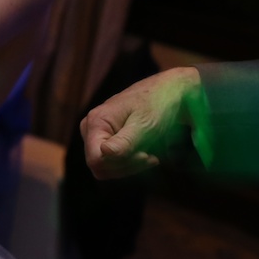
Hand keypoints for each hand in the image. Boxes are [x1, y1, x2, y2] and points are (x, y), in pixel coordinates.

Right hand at [80, 67, 201, 178]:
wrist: (168, 92)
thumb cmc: (157, 104)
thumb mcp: (144, 124)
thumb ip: (124, 141)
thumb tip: (104, 152)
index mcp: (96, 122)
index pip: (96, 160)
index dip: (119, 164)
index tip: (145, 156)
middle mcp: (89, 129)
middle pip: (99, 166)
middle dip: (127, 166)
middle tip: (150, 157)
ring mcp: (95, 135)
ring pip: (105, 167)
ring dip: (130, 166)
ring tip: (150, 155)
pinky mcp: (104, 139)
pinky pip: (111, 162)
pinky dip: (129, 163)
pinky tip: (145, 153)